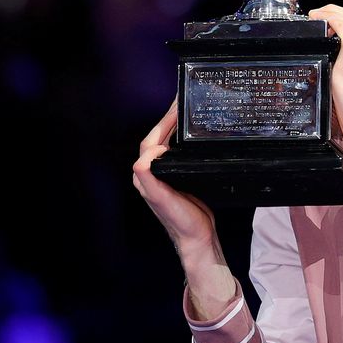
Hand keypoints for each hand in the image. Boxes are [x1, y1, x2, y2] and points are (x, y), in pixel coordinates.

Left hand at [132, 100, 216, 258]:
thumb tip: (150, 151)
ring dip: (174, 127)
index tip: (176, 110)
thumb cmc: (180, 220)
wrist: (197, 238)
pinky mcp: (180, 178)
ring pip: (166, 144)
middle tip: (182, 104)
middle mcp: (153, 174)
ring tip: (187, 113)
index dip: (162, 124)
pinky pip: (177, 152)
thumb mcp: (161, 197)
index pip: (150, 141)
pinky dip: (183, 139)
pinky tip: (193, 135)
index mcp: (145, 175)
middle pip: (157, 139)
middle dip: (168, 120)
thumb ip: (149, 174)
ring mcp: (166, 176)